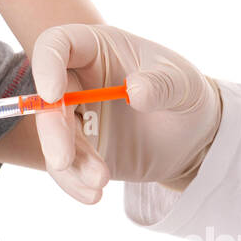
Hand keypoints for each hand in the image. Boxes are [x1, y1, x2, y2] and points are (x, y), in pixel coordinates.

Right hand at [31, 23, 223, 204]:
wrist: (193, 136)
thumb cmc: (184, 93)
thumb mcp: (184, 82)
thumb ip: (162, 84)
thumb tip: (134, 92)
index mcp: (95, 49)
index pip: (56, 45)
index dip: (46, 65)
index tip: (54, 94)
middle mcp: (78, 81)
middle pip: (47, 99)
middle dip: (52, 131)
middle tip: (63, 159)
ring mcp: (77, 117)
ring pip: (54, 138)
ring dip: (70, 164)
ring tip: (101, 180)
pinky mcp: (82, 150)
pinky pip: (66, 167)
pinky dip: (74, 183)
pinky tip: (93, 195)